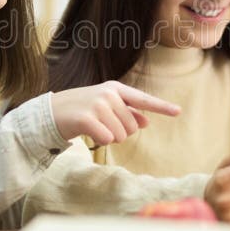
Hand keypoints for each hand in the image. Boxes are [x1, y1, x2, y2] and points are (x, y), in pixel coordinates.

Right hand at [51, 81, 179, 144]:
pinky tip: (88, 133)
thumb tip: (146, 121)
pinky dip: (99, 141)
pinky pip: (107, 139)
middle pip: (132, 126)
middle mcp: (109, 94)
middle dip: (120, 132)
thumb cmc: (82, 110)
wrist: (51, 112)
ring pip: (121, 136)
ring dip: (108, 137)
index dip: (161, 106)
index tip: (178, 112)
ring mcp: (98, 105)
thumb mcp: (105, 107)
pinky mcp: (88, 118)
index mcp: (116, 89)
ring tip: (94, 127)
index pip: (143, 99)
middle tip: (101, 124)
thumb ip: (126, 112)